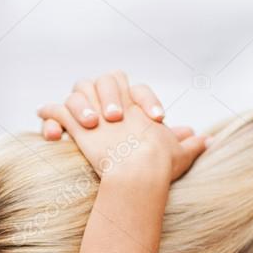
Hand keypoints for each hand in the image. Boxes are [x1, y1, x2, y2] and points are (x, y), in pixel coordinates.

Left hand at [36, 72, 207, 182]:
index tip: (124, 119)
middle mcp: (114, 103)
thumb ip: (192, 143)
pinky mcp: (77, 126)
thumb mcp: (180, 152)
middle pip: (100, 81)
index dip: (120, 95)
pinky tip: (43, 115)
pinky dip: (49, 114)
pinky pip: (56, 111)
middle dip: (100, 94)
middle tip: (107, 118)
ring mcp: (95, 113)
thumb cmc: (161, 165)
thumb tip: (208, 140)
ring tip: (83, 120)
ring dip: (77, 104)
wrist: (141, 172)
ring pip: (78, 92)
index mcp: (134, 106)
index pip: (123, 83)